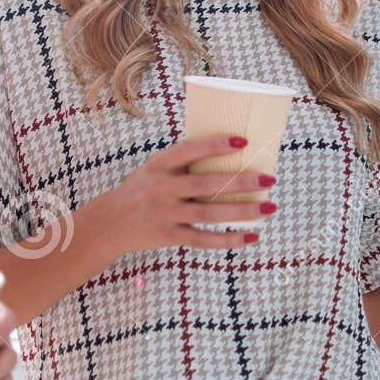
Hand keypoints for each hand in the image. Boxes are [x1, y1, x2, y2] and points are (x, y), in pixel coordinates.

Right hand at [87, 134, 278, 253]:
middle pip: (206, 184)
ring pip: (209, 213)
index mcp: (159, 165)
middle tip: (269, 179)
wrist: (109, 223)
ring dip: (242, 211)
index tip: (244, 141)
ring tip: (269, 207)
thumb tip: (229, 153)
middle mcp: (161, 188)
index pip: (189, 150)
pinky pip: (203, 239)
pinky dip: (228, 239)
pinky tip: (252, 236)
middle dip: (241, 181)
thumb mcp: (154, 169)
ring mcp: (165, 214)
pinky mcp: (169, 236)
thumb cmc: (141, 190)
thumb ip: (182, 163)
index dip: (216, 145)